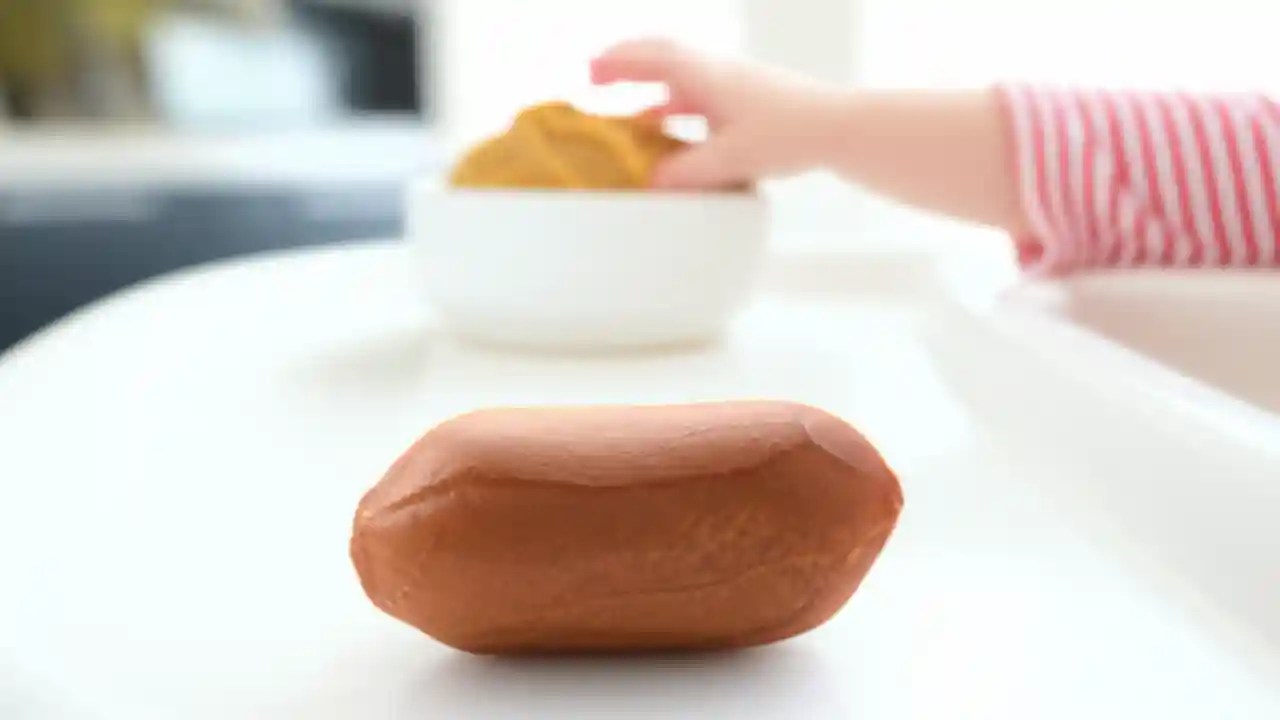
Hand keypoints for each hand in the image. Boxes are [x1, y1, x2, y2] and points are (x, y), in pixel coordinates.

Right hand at [590, 39, 842, 188]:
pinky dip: (681, 108)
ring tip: (633, 116)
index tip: (588, 72)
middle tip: (599, 77)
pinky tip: (680, 134)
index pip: (651, 59)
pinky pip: (704, 96)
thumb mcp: (730, 160)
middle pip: (664, 55)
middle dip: (629, 64)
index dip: (617, 64)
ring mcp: (737, 84)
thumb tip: (650, 184)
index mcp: (707, 77)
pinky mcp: (752, 100)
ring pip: (685, 77)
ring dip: (655, 89)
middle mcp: (719, 72)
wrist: (839, 126)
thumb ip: (686, 174)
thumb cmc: (788, 134)